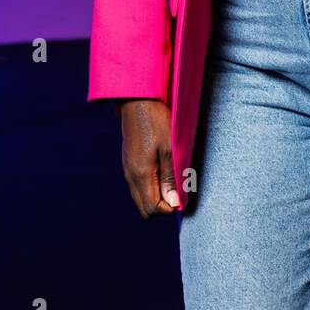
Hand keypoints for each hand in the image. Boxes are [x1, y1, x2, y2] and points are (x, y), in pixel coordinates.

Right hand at [118, 99, 180, 216]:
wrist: (137, 101)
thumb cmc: (156, 121)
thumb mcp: (170, 149)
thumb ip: (171, 178)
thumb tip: (174, 203)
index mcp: (140, 175)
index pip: (152, 209)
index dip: (169, 208)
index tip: (182, 193)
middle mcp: (130, 177)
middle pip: (144, 209)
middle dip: (162, 206)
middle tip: (177, 189)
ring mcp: (127, 170)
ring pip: (141, 198)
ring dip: (157, 196)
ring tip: (171, 178)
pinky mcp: (128, 163)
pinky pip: (138, 186)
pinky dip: (151, 187)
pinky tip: (162, 171)